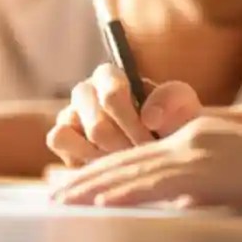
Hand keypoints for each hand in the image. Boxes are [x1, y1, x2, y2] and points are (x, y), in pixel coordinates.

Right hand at [46, 64, 201, 166]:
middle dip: (124, 149)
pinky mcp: (60, 137)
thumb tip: (150, 117)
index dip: (131, 122)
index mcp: (111, 76)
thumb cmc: (172, 122)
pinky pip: (57, 141)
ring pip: (70, 135)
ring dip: (103, 157)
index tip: (152, 140)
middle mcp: (85, 91)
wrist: (163, 148)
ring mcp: (68, 114)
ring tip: (126, 162)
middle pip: (96, 126)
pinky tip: (105, 166)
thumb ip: (173, 100)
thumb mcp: (183, 106)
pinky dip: (81, 159)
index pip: (111, 92)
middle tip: (144, 158)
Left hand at [50, 117, 241, 211]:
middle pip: (126, 158)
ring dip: (93, 186)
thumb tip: (179, 202)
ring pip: (132, 169)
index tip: (72, 181)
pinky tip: (101, 201)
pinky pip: (155, 183)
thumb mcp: (234, 170)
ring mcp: (196, 151)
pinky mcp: (207, 169)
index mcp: (194, 136)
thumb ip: (202, 181)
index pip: (138, 153)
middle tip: (51, 192)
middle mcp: (188, 138)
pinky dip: (124, 192)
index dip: (102, 167)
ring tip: (62, 200)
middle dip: (86, 176)